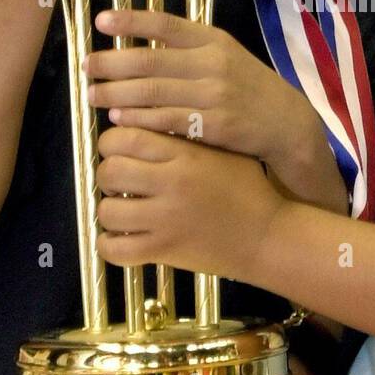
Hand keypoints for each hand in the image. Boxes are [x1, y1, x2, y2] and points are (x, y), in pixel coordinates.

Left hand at [85, 8, 314, 169]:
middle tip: (86, 67)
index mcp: (213, 40)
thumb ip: (187, 48)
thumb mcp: (225, 55)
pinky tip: (119, 118)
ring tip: (93, 94)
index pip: (166, 24)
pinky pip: (167, 120)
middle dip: (112, 64)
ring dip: (117, 94)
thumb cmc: (246, 86)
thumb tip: (137, 43)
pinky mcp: (214, 125)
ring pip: (154, 92)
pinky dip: (139, 119)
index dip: (131, 21)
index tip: (101, 21)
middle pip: (151, 61)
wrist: (286, 122)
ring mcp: (215, 95)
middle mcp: (213, 64)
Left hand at [95, 125, 282, 271]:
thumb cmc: (248, 189)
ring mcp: (164, 221)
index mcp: (184, 155)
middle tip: (121, 180)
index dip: (112, 142)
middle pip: (109, 171)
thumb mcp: (222, 151)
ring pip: (106, 211)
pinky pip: (114, 249)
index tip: (120, 149)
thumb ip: (186, 136)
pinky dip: (108, 243)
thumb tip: (146, 122)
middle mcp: (170, 184)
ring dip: (109, 209)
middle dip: (107, 174)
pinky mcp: (163, 251)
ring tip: (123, 208)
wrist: (268, 236)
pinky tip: (119, 236)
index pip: (123, 138)